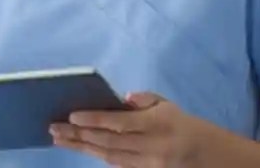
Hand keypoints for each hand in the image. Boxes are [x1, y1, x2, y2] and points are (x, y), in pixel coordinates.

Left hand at [50, 92, 212, 167]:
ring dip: (81, 147)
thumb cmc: (182, 125)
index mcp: (156, 124)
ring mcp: (145, 164)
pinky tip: (79, 148)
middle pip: (108, 142)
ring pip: (107, 156)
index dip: (95, 120)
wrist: (206, 157)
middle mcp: (149, 146)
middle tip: (54, 128)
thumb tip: (125, 98)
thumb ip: (146, 100)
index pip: (120, 122)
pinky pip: (115, 164)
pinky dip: (95, 155)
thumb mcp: (169, 106)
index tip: (72, 116)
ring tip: (59, 139)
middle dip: (79, 135)